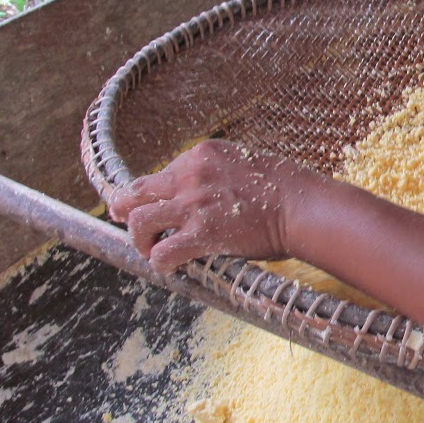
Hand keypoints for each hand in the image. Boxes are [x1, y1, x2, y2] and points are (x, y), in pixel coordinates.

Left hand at [107, 140, 305, 272]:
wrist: (302, 205)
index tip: (154, 204)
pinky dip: (160, 263)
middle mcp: (190, 174)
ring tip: (149, 249)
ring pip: (139, 221)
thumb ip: (218, 173)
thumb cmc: (285, 187)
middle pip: (137, 191)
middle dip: (124, 207)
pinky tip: (168, 267)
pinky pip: (163, 252)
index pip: (163, 172)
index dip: (155, 192)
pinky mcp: (201, 234)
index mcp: (202, 154)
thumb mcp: (245, 163)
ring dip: (139, 239)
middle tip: (121, 219)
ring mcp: (194, 204)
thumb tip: (206, 192)